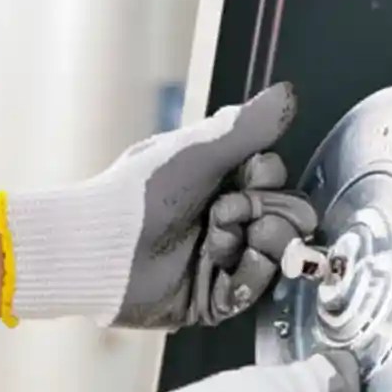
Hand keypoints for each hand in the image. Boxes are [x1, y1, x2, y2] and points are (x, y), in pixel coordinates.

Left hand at [0, 83, 316, 328]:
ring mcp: (222, 260)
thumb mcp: (199, 153)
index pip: (276, 179)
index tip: (245, 177)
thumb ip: (248, 126)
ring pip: (276, 257)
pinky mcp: (213, 299)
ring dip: (258, 246)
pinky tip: (223, 267)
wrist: (103, 245)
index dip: (267, 179)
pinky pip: (255, 293)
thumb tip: (288, 92)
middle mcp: (226, 219)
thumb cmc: (141, 192)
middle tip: (228, 214)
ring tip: (220, 242)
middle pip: (286, 218)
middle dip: (271, 215)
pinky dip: (248, 279)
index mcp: (221, 180)